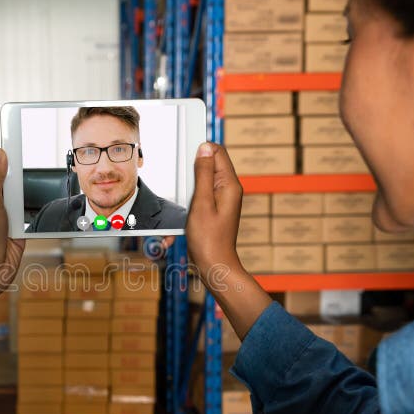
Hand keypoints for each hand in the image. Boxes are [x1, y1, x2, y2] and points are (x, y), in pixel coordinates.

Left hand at [0, 147, 24, 290]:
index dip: (3, 171)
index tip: (15, 156)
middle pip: (7, 191)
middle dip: (14, 192)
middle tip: (16, 193)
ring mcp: (0, 222)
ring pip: (17, 204)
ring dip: (21, 206)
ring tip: (16, 214)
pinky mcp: (13, 232)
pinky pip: (24, 218)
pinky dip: (27, 218)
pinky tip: (24, 221)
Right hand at [186, 142, 243, 277]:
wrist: (214, 265)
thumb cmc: (208, 239)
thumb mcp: (201, 203)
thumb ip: (203, 174)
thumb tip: (205, 148)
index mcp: (229, 185)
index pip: (218, 152)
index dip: (201, 150)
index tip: (184, 156)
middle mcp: (229, 189)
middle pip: (210, 165)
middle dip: (192, 170)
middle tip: (184, 187)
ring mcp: (222, 199)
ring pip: (203, 180)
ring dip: (189, 187)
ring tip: (186, 204)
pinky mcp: (215, 208)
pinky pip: (201, 194)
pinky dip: (191, 200)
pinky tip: (187, 213)